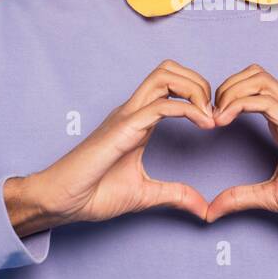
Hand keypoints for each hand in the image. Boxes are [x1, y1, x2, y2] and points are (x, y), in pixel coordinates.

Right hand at [8, 60, 216, 232]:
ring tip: (210, 116)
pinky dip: (188, 109)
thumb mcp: (146, 194)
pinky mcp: (123, 129)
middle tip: (215, 113)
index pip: (169, 84)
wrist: (62, 202)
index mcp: (137, 120)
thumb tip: (203, 209)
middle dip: (200, 82)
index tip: (215, 121)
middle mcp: (132, 111)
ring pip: (165, 76)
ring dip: (195, 89)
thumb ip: (175, 195)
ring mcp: (126, 116)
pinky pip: (160, 106)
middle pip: (169, 69)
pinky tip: (203, 125)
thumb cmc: (93, 194)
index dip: (198, 94)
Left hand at [204, 64, 277, 237]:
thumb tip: (211, 210)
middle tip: (209, 116)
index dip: (228, 96)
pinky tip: (223, 122)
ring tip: (215, 118)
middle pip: (256, 73)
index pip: (256, 87)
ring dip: (230, 92)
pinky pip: (266, 102)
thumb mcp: (272, 196)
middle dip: (225, 87)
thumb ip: (242, 198)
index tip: (210, 122)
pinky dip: (239, 105)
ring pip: (259, 79)